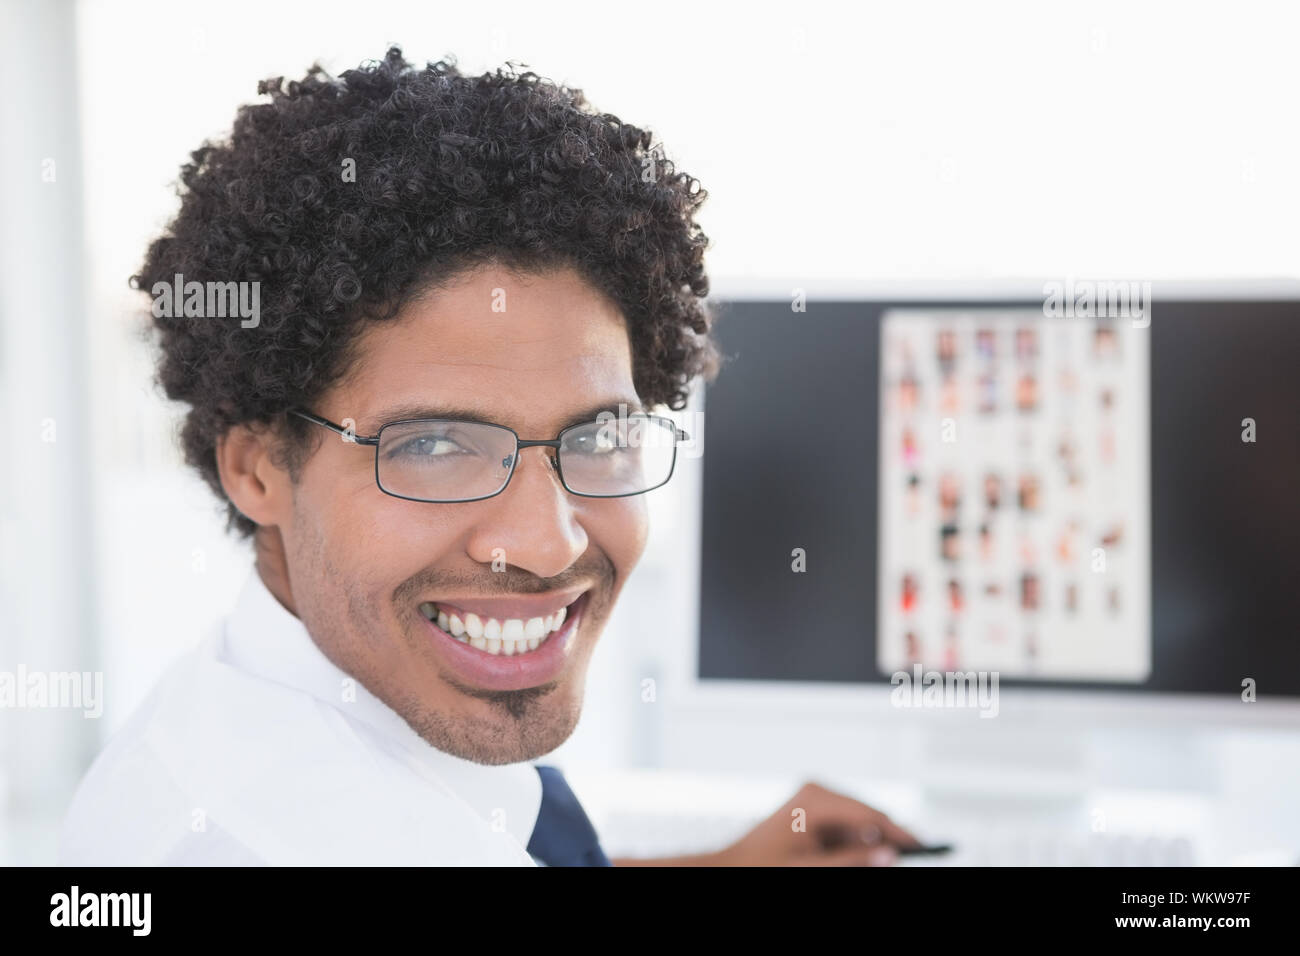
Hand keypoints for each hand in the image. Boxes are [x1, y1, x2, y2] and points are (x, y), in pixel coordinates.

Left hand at [712, 781, 920, 866]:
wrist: (731, 866)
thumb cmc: (762, 865)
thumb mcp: (811, 867)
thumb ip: (852, 861)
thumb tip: (890, 854)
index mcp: (816, 798)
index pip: (870, 813)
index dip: (899, 832)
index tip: (923, 847)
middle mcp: (818, 793)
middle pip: (869, 819)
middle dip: (884, 843)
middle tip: (902, 861)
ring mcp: (817, 802)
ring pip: (860, 828)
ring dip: (867, 848)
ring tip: (877, 860)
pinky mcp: (816, 815)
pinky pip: (847, 832)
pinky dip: (853, 848)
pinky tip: (849, 860)